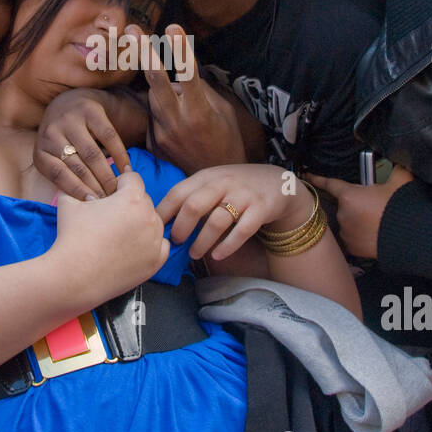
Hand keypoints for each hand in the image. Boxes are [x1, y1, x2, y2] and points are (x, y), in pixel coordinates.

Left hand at [34, 88, 134, 199]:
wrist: (67, 103)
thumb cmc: (62, 141)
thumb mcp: (54, 159)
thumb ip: (63, 176)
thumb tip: (83, 206)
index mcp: (41, 151)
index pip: (59, 175)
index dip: (76, 190)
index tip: (92, 204)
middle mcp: (51, 133)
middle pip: (77, 166)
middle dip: (95, 186)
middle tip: (110, 201)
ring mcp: (70, 120)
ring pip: (92, 154)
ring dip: (107, 174)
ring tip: (117, 188)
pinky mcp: (89, 110)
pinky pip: (109, 136)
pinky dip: (119, 154)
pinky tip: (125, 167)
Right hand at [52, 170, 169, 301]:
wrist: (74, 276)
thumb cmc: (71, 237)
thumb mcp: (68, 201)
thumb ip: (79, 185)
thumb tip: (82, 181)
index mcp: (132, 198)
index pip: (133, 179)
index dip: (118, 184)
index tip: (109, 195)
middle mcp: (149, 217)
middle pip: (144, 200)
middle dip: (129, 205)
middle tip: (110, 217)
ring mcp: (155, 240)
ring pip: (153, 222)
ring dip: (140, 223)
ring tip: (118, 235)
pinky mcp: (156, 261)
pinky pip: (161, 245)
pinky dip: (150, 244)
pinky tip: (131, 247)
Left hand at [140, 24, 246, 174]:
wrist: (215, 180)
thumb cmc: (227, 139)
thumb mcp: (223, 111)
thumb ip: (201, 90)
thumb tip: (180, 75)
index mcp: (199, 112)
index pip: (188, 74)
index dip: (180, 49)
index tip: (173, 27)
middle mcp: (176, 122)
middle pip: (155, 82)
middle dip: (144, 53)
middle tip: (132, 29)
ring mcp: (161, 134)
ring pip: (153, 97)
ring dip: (156, 83)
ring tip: (154, 69)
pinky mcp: (153, 144)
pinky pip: (153, 116)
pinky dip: (162, 110)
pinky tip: (175, 120)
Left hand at [156, 163, 310, 261]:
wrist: (278, 183)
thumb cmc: (237, 187)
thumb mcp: (214, 183)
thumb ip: (192, 196)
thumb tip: (162, 222)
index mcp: (206, 176)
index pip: (178, 192)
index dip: (163, 212)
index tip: (153, 230)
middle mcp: (223, 183)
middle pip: (194, 205)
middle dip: (181, 228)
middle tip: (175, 242)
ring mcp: (243, 195)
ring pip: (217, 221)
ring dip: (202, 241)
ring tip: (194, 254)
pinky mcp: (261, 209)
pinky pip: (242, 231)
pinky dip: (228, 246)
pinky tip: (218, 255)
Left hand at [305, 165, 413, 259]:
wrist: (410, 236)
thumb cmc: (402, 206)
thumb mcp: (401, 181)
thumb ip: (395, 169)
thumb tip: (399, 162)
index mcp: (350, 195)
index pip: (329, 184)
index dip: (317, 178)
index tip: (306, 175)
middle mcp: (343, 214)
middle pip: (344, 205)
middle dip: (355, 205)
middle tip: (374, 207)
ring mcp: (345, 232)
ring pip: (348, 223)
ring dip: (357, 221)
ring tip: (376, 223)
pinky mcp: (351, 248)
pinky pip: (352, 239)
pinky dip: (359, 236)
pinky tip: (373, 234)